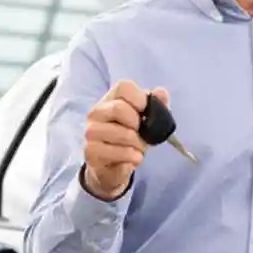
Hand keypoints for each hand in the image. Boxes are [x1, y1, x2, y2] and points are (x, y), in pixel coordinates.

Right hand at [83, 80, 169, 200]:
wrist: (115, 165)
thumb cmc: (132, 137)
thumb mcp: (148, 121)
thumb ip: (157, 106)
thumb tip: (161, 92)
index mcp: (111, 99)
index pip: (124, 87)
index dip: (140, 98)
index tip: (146, 112)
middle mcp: (96, 112)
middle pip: (119, 108)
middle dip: (138, 125)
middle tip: (143, 134)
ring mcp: (91, 131)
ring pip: (121, 133)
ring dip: (138, 144)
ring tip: (138, 148)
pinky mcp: (91, 151)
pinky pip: (117, 152)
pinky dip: (132, 156)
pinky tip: (133, 157)